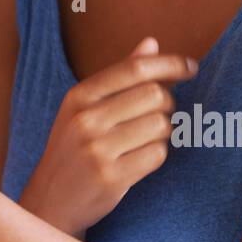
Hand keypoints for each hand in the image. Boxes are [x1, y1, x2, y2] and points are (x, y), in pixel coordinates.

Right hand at [21, 37, 198, 236]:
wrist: (50, 199)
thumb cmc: (74, 146)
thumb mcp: (85, 107)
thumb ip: (119, 75)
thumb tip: (151, 43)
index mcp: (79, 96)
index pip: (135, 69)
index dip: (170, 64)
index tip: (191, 67)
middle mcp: (86, 120)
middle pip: (154, 95)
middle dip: (167, 103)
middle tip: (160, 113)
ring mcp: (97, 150)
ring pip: (161, 126)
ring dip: (164, 131)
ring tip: (147, 138)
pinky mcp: (111, 178)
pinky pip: (157, 155)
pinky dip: (157, 154)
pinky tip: (141, 158)